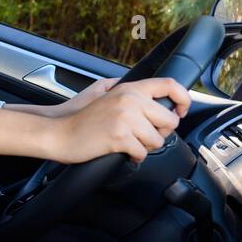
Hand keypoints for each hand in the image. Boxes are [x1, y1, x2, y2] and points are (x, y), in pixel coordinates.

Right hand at [48, 77, 190, 163]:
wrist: (58, 132)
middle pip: (169, 120)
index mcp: (129, 88)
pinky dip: (134, 157)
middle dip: (160, 132)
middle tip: (143, 135)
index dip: (183, 99)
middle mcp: (130, 100)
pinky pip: (142, 153)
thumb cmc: (77, 115)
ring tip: (129, 143)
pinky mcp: (120, 138)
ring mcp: (126, 119)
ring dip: (146, 146)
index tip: (180, 111)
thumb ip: (123, 87)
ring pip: (157, 140)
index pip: (170, 85)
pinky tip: (122, 152)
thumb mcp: (101, 90)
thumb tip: (147, 92)